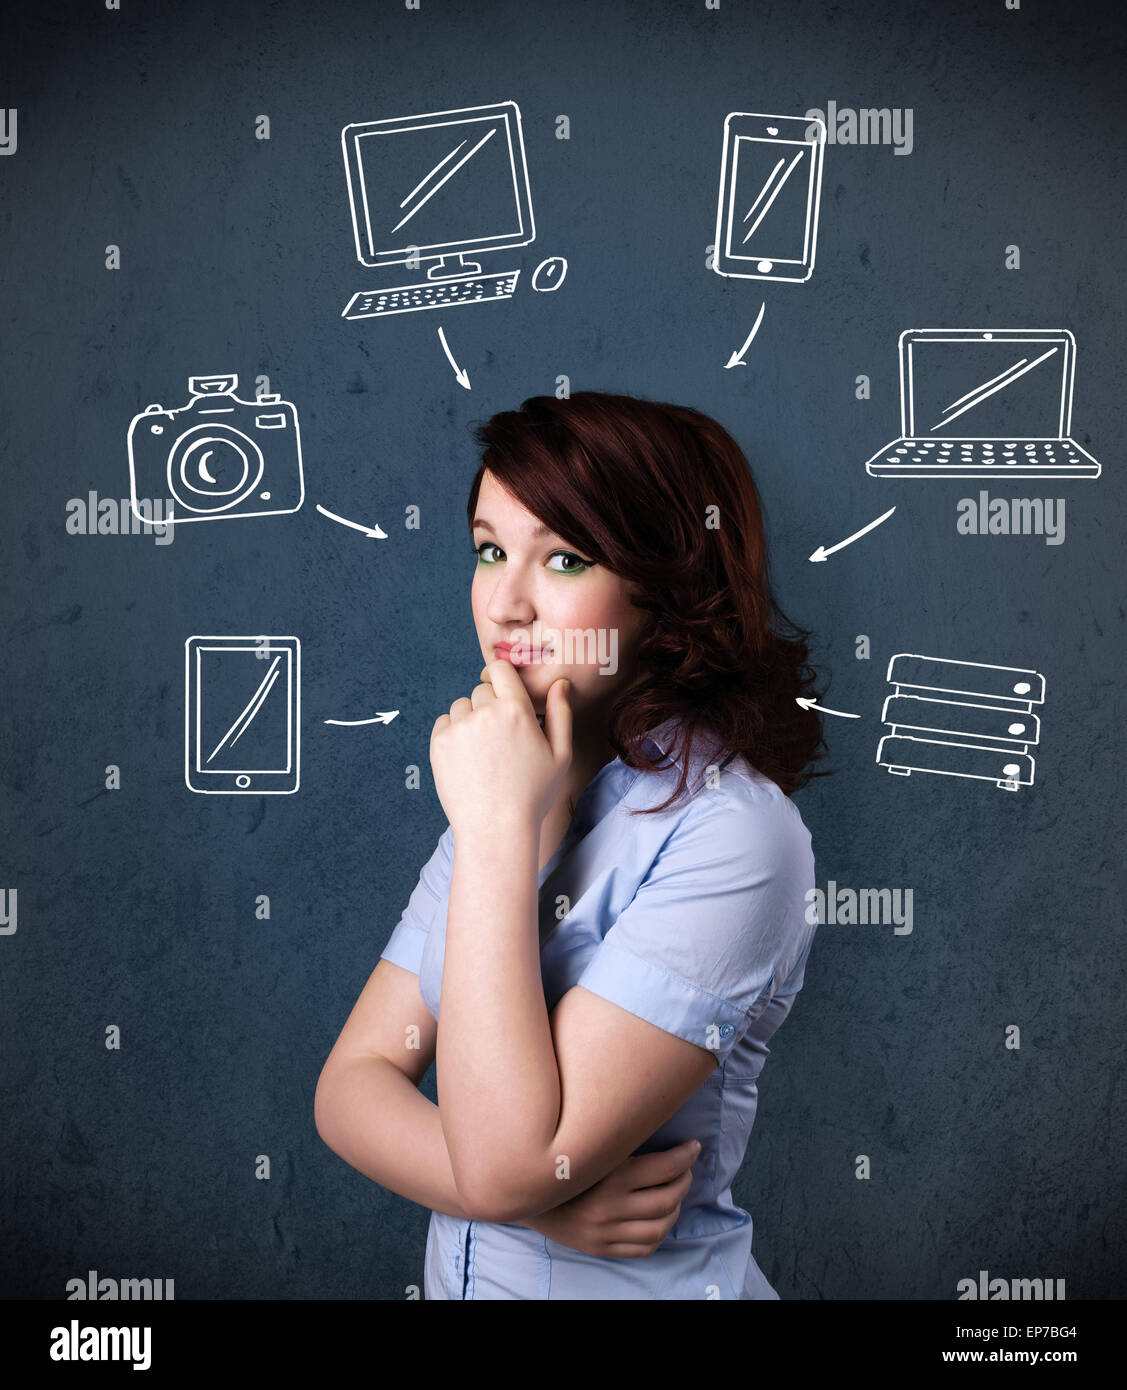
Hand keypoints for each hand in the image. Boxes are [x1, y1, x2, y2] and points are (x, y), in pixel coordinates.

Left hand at [430, 659, 571, 836]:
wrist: (496, 829)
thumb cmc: (533, 794)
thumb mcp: (560, 755)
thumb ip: (560, 714)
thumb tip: (560, 684)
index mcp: (516, 710)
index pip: (500, 669)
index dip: (502, 678)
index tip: (504, 694)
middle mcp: (485, 713)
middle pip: (482, 690)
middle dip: (490, 707)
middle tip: (500, 740)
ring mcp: (459, 729)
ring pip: (461, 706)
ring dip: (470, 719)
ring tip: (484, 751)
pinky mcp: (439, 745)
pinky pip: (444, 723)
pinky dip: (453, 734)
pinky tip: (468, 758)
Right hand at [515, 1139, 700, 1256]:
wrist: (524, 1193)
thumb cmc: (562, 1161)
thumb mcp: (591, 1145)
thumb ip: (620, 1139)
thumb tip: (656, 1115)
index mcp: (609, 1177)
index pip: (664, 1168)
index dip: (685, 1156)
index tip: (694, 1147)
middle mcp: (610, 1208)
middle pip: (667, 1199)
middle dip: (684, 1181)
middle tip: (686, 1169)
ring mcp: (606, 1232)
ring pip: (660, 1227)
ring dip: (676, 1209)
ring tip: (675, 1194)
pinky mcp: (601, 1248)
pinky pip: (643, 1248)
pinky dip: (659, 1234)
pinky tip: (660, 1219)